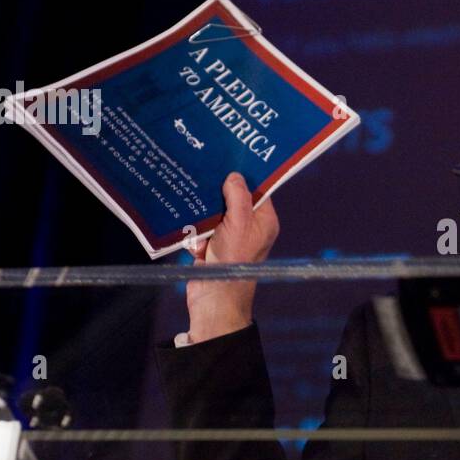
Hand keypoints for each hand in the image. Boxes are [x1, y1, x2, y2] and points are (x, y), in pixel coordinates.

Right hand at [184, 172, 279, 342]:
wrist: (214, 299)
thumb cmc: (233, 262)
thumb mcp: (239, 224)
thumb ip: (238, 198)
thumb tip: (235, 176)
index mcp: (264, 221)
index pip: (256, 190)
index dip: (243, 177)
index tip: (228, 160)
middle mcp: (249, 228)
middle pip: (231, 199)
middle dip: (216, 198)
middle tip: (204, 182)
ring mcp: (230, 237)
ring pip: (212, 213)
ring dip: (203, 220)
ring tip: (201, 226)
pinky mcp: (212, 246)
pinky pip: (200, 229)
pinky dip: (195, 235)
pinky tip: (196, 245)